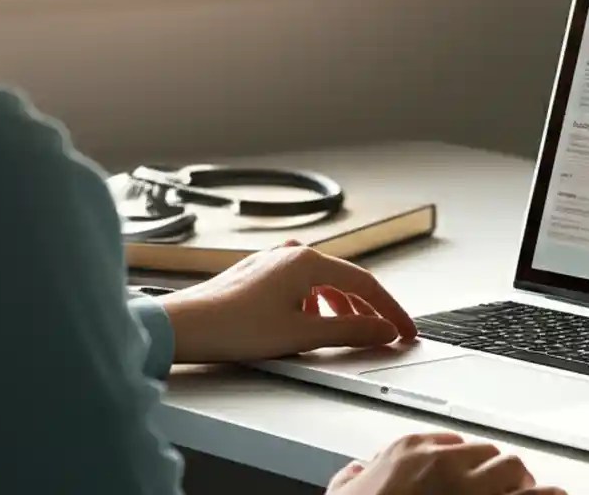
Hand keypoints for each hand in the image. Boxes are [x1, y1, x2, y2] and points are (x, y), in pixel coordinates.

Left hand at [156, 241, 416, 362]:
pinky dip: (318, 305)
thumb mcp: (302, 334)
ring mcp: (274, 263)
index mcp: (307, 261)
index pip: (365, 284)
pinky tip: (314, 323)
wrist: (184, 326)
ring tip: (353, 332)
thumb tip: (382, 331)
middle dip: (368, 310)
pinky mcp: (260, 275)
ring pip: (323, 284)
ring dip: (342, 308)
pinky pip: (302, 287)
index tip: (404, 330)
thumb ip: (350, 332)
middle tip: (386, 334)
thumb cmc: (233, 327)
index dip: (390, 310)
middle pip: (345, 281)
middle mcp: (292, 255)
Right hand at [326, 432, 565, 494]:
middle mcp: (445, 463)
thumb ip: (353, 478)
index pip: (449, 443)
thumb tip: (356, 473)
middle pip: (486, 454)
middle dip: (493, 473)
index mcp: (409, 452)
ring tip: (525, 494)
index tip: (464, 476)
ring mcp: (474, 487)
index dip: (461, 464)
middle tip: (497, 490)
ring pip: (512, 469)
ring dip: (518, 484)